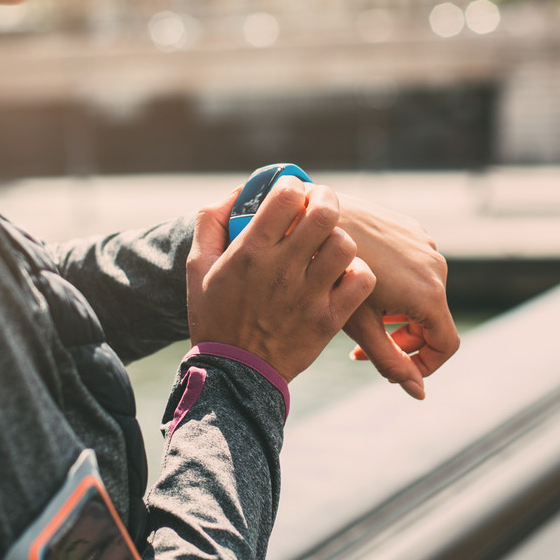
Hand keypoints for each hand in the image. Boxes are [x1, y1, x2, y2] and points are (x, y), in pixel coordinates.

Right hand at [186, 180, 376, 380]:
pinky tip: (341, 275)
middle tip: (320, 206)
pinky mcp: (328, 320)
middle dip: (325, 199)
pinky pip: (361, 280)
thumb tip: (239, 191)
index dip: (293, 185)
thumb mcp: (197, 266)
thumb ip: (211, 221)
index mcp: (250, 252)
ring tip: (328, 246)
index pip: (287, 196)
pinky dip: (357, 272)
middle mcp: (282, 270)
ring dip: (339, 239)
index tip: (291, 193)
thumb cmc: (214, 316)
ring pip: (345, 244)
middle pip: (324, 213)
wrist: (233, 374)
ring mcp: (308, 296)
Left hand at [336, 193, 459, 399]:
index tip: (395, 368)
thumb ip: (391, 362)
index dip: (425, 365)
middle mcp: (437, 267)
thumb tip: (419, 394)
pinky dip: (399, 285)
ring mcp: (426, 245)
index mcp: (428, 294)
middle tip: (367, 346)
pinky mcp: (413, 230)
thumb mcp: (361, 326)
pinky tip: (364, 282)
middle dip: (404, 339)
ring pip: (423, 293)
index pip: (446, 346)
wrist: (316, 219)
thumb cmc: (332, 275)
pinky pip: (416, 268)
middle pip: (433, 320)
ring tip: (363, 312)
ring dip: (399, 312)